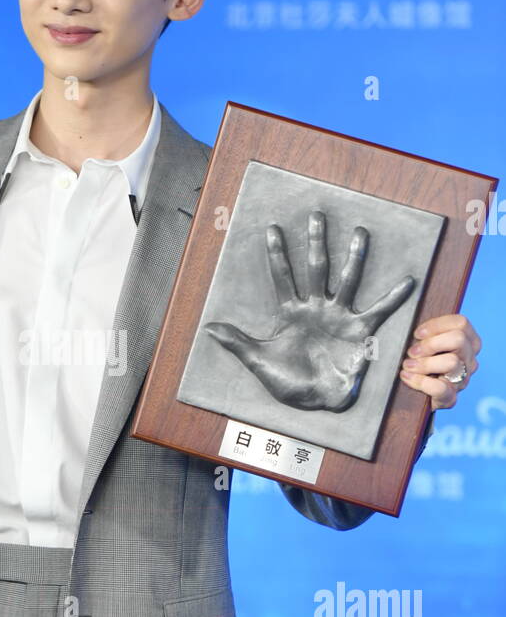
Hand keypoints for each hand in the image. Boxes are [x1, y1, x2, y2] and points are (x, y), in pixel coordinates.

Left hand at [204, 210, 415, 411]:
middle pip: (316, 268)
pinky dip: (393, 298)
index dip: (277, 254)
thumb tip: (208, 328)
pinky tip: (407, 280)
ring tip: (360, 232)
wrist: (315, 400)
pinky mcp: (360, 331)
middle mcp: (317, 308)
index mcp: (292, 312)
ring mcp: (339, 316)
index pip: (282, 277)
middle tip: (316, 215)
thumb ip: (237, 343)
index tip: (272, 228)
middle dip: (316, 242)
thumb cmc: (287, 381)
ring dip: (354, 257)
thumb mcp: (259, 361)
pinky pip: (379, 311)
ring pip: (348, 279)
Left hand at [399, 313, 480, 410]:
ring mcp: (462, 379)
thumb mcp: (427, 345)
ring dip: (425, 363)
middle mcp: (469, 360)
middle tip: (412, 352)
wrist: (418, 396)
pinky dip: (420, 381)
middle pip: (459, 339)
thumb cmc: (422, 363)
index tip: (417, 333)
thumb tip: (416, 331)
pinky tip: (407, 377)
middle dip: (431, 344)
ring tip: (408, 365)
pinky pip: (440, 388)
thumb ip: (427, 334)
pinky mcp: (450, 398)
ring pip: (452, 362)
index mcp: (467, 342)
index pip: (461, 323)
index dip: (437, 325)